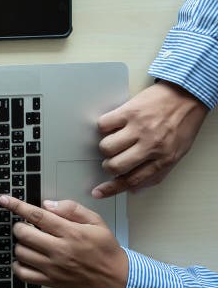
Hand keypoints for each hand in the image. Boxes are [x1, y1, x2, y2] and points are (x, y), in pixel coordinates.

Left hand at [0, 195, 127, 287]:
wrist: (116, 279)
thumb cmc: (106, 249)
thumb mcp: (96, 222)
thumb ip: (72, 209)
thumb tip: (47, 205)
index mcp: (71, 232)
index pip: (37, 215)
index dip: (17, 206)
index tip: (4, 200)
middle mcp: (59, 250)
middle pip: (23, 234)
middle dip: (20, 226)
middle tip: (27, 226)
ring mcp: (53, 268)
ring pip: (20, 252)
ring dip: (20, 244)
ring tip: (31, 242)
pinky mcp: (50, 282)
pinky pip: (23, 274)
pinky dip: (18, 265)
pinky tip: (26, 259)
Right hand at [92, 80, 208, 198]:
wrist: (188, 95)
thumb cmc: (183, 124)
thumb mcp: (177, 153)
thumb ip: (156, 173)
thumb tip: (134, 188)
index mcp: (163, 159)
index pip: (132, 180)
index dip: (111, 189)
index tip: (99, 192)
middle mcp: (151, 145)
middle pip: (115, 165)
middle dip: (108, 166)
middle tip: (112, 159)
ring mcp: (139, 128)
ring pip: (106, 147)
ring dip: (107, 146)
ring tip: (115, 139)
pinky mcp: (129, 112)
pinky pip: (103, 125)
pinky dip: (104, 127)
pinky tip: (114, 125)